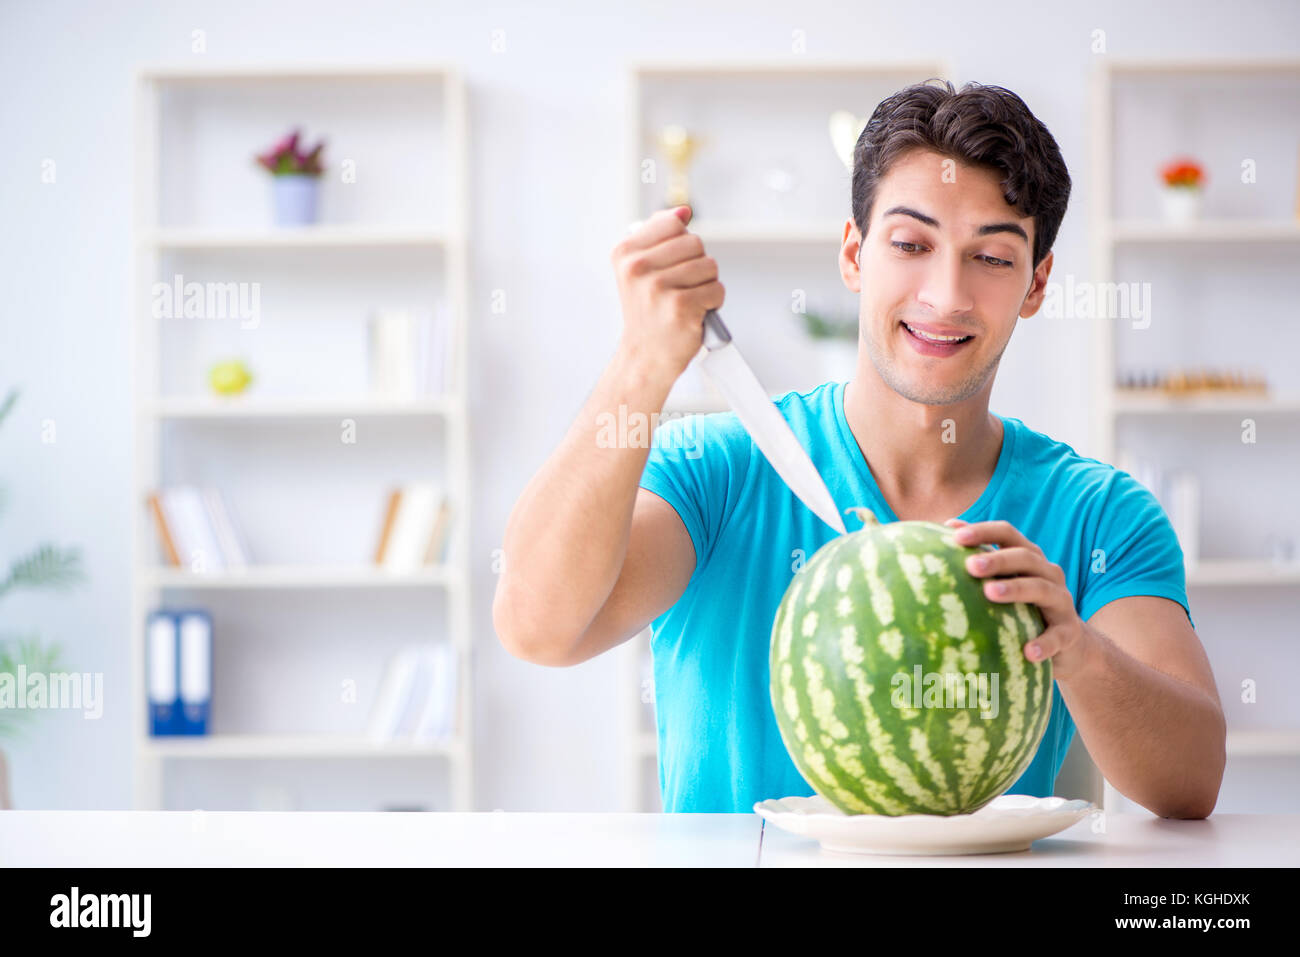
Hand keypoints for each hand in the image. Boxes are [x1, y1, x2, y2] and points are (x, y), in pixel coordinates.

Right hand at [610, 205, 724, 382]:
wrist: (646, 356)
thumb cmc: (649, 311)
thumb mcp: (641, 269)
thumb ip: (660, 234)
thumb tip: (683, 211)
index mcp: (625, 253)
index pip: (674, 223)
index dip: (681, 245)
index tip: (669, 266)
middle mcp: (637, 268)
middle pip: (695, 243)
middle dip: (697, 265)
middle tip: (680, 288)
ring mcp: (657, 288)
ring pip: (709, 266)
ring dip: (706, 285)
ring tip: (687, 301)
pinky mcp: (680, 307)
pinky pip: (716, 289)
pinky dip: (713, 303)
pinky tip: (695, 314)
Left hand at [943, 517, 1091, 680]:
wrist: (1068, 645)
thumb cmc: (1022, 609)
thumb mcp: (1003, 583)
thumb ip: (978, 562)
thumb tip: (939, 535)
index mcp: (1029, 558)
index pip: (1008, 534)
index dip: (983, 531)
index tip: (954, 536)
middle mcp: (1048, 574)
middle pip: (1025, 558)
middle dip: (997, 559)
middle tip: (970, 565)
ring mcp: (1062, 602)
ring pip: (1041, 589)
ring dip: (1016, 589)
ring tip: (990, 593)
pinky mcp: (1069, 632)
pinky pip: (1058, 636)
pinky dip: (1044, 643)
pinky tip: (1027, 651)